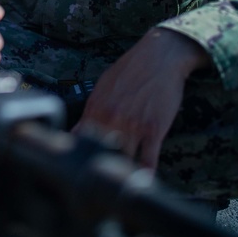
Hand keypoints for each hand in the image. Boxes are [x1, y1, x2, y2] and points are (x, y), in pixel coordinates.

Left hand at [71, 28, 210, 168]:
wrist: (159, 57)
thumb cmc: (130, 69)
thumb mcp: (103, 86)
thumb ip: (91, 110)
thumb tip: (78, 131)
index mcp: (95, 109)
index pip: (81, 140)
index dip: (81, 155)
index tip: (83, 164)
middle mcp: (111, 119)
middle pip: (101, 154)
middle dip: (101, 165)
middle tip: (103, 175)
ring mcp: (133, 126)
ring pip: (123, 160)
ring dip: (122, 170)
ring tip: (121, 179)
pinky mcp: (154, 130)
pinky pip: (148, 159)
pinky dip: (145, 172)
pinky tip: (143, 179)